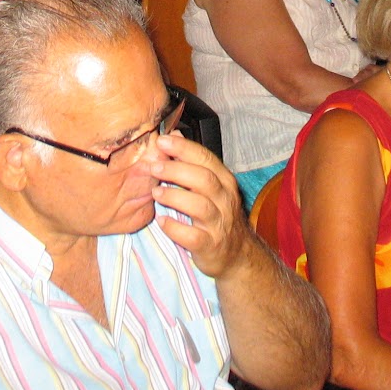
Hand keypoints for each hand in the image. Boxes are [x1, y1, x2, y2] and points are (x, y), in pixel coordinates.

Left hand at [148, 132, 252, 279]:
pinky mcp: (210, 246)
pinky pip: (193, 237)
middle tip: (154, 167)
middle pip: (204, 179)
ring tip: (155, 193)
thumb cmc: (218, 214)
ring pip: (200, 206)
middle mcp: (225, 200)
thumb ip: (194, 163)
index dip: (184, 148)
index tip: (163, 141)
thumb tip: (175, 135)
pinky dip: (175, 228)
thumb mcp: (212, 187)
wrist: (236, 253)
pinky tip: (161, 221)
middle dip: (177, 170)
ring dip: (175, 197)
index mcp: (224, 181)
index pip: (206, 158)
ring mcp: (219, 224)